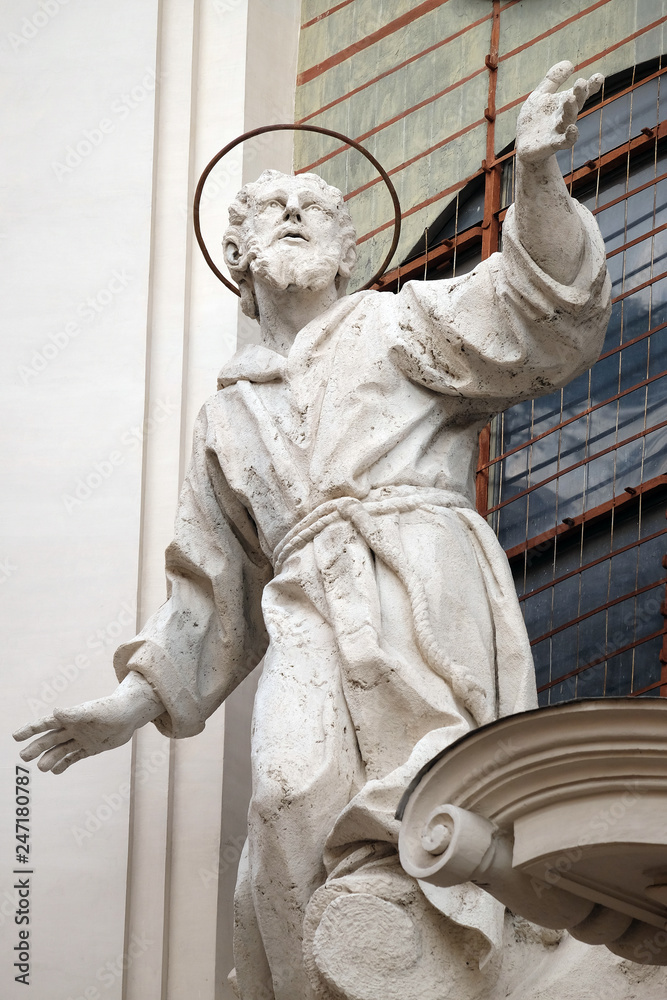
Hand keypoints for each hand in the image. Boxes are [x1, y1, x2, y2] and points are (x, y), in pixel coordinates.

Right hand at [13, 672, 163, 773]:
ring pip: (61, 750)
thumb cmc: (110, 709)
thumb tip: (55, 712)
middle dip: (37, 747)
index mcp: (70, 717)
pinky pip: (75, 756)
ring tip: (41, 768)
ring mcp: (82, 738)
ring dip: (50, 758)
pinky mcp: (91, 747)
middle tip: (23, 757)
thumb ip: (73, 714)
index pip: (46, 724)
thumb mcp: (91, 712)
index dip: (31, 730)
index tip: (15, 736)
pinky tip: (55, 771)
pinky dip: (65, 764)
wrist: (129, 715)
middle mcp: (73, 728)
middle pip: (50, 739)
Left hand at [516, 61, 603, 164]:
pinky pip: (564, 141)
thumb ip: (553, 79)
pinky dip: (570, 137)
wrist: (525, 146)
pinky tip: (572, 128)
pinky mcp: (552, 144)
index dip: (591, 86)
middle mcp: (565, 115)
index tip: (599, 77)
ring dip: (571, 109)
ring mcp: (559, 130)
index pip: (580, 93)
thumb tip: (570, 63)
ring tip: (570, 98)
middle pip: (576, 104)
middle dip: (580, 94)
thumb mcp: (540, 95)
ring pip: (569, 119)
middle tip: (581, 83)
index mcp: (563, 103)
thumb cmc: (535, 120)